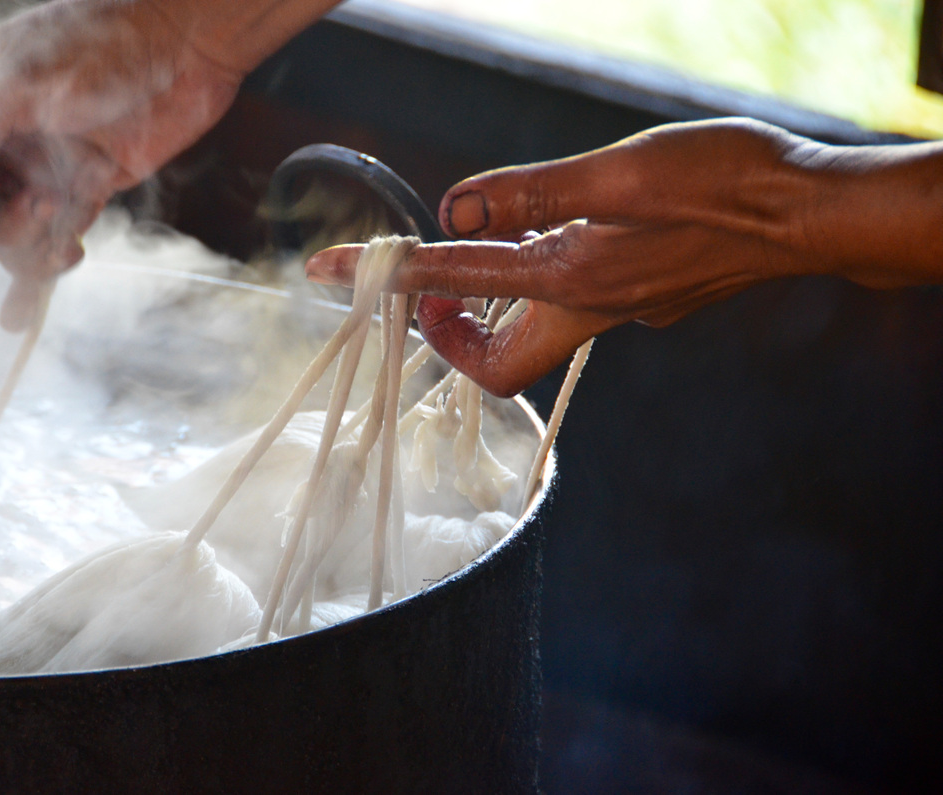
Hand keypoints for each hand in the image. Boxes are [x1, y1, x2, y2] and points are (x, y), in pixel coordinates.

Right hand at [0, 0, 247, 329]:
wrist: (183, 44)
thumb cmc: (101, 42)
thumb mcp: (21, 79)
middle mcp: (2, 140)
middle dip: (3, 226)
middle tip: (42, 206)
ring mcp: (46, 164)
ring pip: (16, 232)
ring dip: (32, 247)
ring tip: (65, 234)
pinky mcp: (89, 185)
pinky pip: (59, 234)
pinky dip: (54, 259)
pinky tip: (61, 268)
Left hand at [307, 118, 942, 395]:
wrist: (808, 215)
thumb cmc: (727, 184)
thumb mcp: (621, 173)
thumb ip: (532, 194)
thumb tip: (453, 208)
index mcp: (572, 281)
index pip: (454, 281)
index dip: (387, 274)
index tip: (328, 270)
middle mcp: (588, 311)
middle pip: (492, 363)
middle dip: (443, 331)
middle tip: (428, 284)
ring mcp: (617, 313)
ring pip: (528, 337)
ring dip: (487, 307)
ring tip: (472, 256)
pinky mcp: (640, 300)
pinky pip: (565, 310)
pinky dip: (533, 286)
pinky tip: (547, 241)